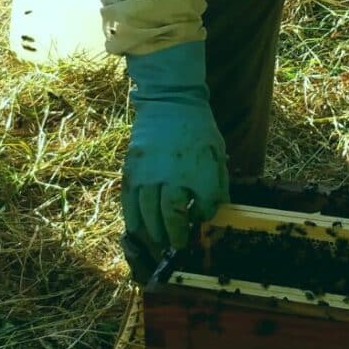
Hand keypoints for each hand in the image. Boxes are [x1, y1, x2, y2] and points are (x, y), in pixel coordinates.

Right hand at [122, 41, 228, 253]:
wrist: (170, 102)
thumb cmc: (198, 130)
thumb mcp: (217, 153)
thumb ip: (218, 183)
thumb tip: (213, 211)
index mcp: (200, 171)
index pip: (203, 206)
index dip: (202, 219)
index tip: (200, 222)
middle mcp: (174, 174)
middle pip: (172, 215)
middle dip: (175, 235)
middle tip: (176, 246)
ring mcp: (149, 172)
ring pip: (149, 211)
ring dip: (154, 231)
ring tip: (159, 242)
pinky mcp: (132, 168)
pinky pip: (129, 199)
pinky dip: (132, 217)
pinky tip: (137, 229)